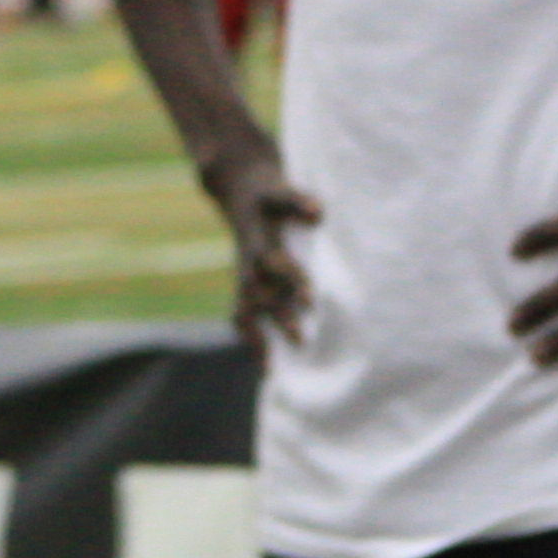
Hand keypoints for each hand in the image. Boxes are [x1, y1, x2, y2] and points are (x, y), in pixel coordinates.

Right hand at [188, 133, 322, 355]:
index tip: (310, 301)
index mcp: (258, 239)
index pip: (275, 264)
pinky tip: (264, 364)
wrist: (239, 190)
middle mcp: (248, 261)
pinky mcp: (243, 283)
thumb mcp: (281, 190)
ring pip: (246, 310)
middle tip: (301, 340)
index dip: (291, 280)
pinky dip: (249, 338)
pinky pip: (240, 314)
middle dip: (280, 317)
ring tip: (271, 368)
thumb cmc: (268, 192)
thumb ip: (298, 200)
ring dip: (259, 337)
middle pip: (261, 294)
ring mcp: (243, 274)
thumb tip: (318, 213)